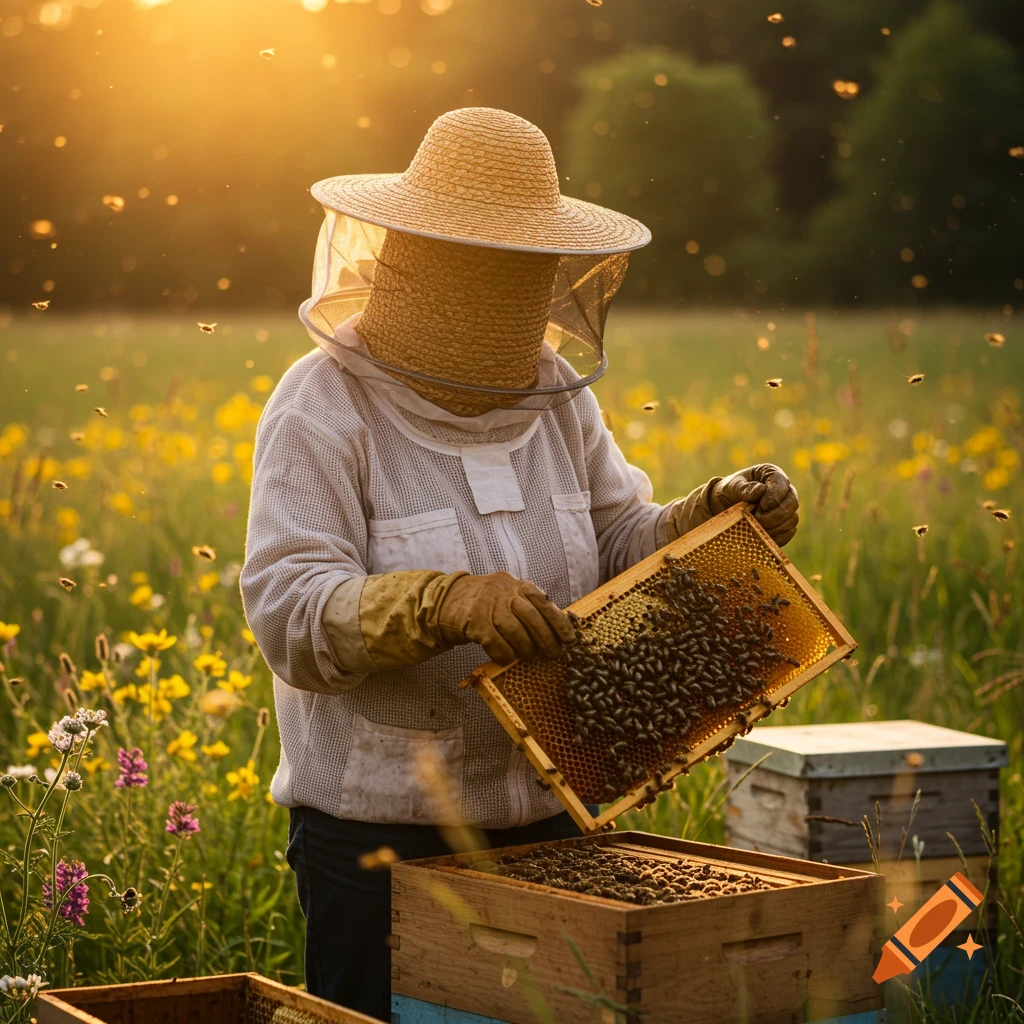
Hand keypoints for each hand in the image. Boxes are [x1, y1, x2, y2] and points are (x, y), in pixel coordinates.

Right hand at [435, 572, 575, 663]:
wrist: (448, 600)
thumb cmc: (487, 604)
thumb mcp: (510, 596)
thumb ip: (530, 608)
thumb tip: (557, 630)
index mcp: (517, 585)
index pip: (543, 602)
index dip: (559, 622)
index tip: (570, 640)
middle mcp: (503, 591)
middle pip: (531, 617)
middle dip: (546, 639)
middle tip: (553, 654)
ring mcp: (487, 606)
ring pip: (514, 631)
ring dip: (526, 648)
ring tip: (528, 655)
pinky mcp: (474, 622)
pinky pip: (495, 643)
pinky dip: (505, 654)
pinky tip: (508, 658)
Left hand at [711, 464, 798, 545]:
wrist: (726, 505)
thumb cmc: (730, 491)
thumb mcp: (732, 487)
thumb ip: (744, 488)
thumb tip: (760, 490)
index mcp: (772, 474)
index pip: (781, 483)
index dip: (775, 496)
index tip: (763, 506)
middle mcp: (785, 490)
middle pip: (792, 502)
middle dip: (775, 514)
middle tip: (758, 519)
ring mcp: (787, 508)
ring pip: (792, 519)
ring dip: (775, 527)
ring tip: (756, 527)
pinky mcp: (785, 524)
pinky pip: (788, 532)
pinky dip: (777, 536)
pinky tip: (762, 537)